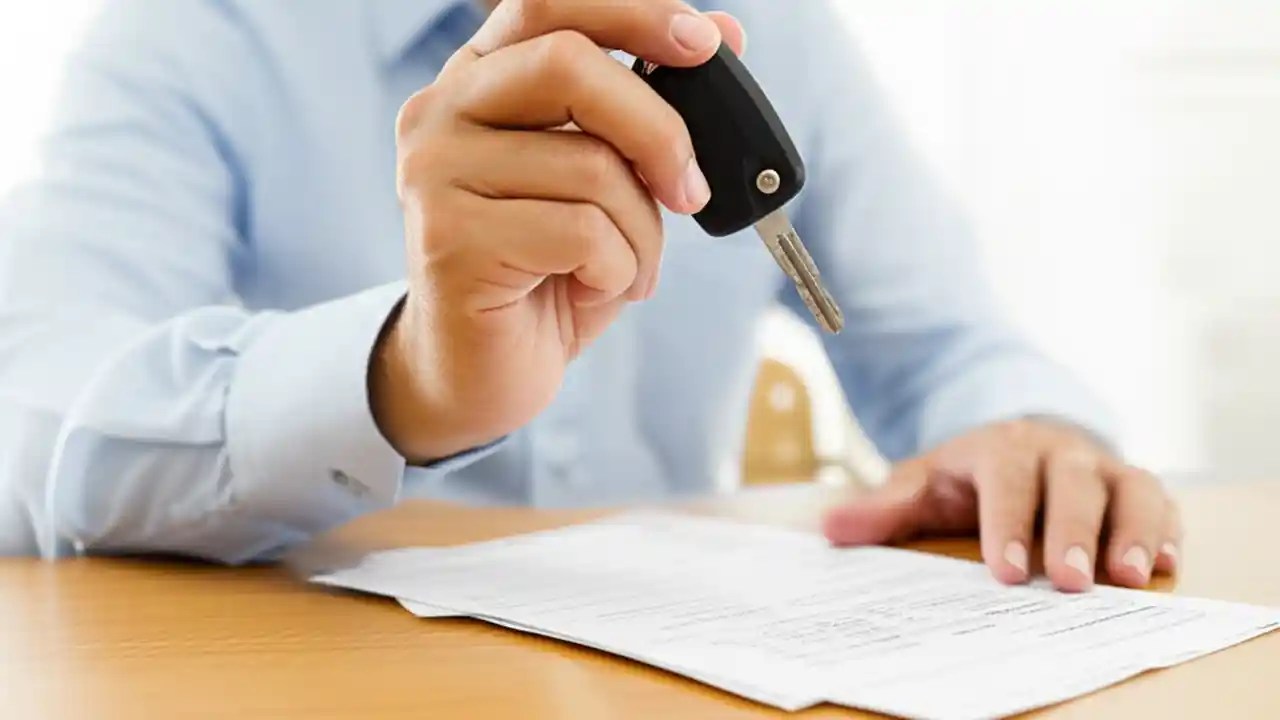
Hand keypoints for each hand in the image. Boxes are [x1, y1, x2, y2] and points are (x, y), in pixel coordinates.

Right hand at [371, 0, 745, 462]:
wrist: (479, 373)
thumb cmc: (547, 272)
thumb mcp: (607, 181)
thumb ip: (646, 110)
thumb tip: (724, 35)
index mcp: (479, 80)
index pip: (549, 4)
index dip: (635, 13)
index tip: (707, 45)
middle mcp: (441, 112)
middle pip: (570, 63)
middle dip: (658, 129)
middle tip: (689, 189)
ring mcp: (433, 173)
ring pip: (590, 165)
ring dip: (642, 231)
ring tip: (626, 267)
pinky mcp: (448, 239)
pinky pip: (581, 232)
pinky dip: (619, 269)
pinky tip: (596, 289)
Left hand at [823, 419, 1180, 591]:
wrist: (1017, 444)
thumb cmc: (966, 477)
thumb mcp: (921, 485)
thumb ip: (882, 509)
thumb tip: (829, 528)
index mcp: (1001, 447)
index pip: (1007, 478)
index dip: (1007, 523)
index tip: (1004, 572)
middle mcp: (1058, 452)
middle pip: (1073, 483)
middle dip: (1073, 532)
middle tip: (1070, 584)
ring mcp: (1102, 467)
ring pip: (1130, 488)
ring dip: (1133, 531)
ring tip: (1130, 578)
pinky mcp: (1135, 488)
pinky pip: (1161, 503)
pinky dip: (1166, 532)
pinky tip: (1164, 566)